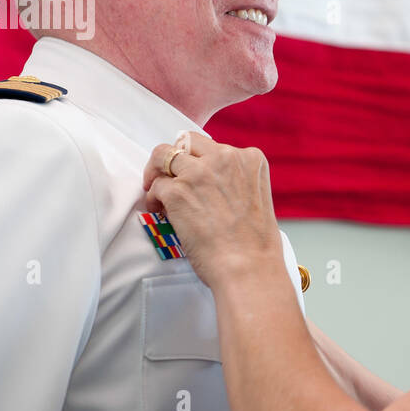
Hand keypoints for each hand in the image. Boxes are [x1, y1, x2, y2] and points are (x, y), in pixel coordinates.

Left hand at [142, 131, 281, 289]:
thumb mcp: (256, 197)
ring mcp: (199, 172)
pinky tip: (161, 213)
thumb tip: (208, 182)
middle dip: (175, 159)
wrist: (248, 268)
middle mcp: (225, 157)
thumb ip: (235, 179)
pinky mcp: (178, 191)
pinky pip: (155, 186)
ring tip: (158, 194)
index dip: (198, 161)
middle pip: (185, 141)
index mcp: (250, 158)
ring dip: (157, 174)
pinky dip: (153, 199)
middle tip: (168, 178)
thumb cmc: (254, 244)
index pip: (212, 145)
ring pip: (162, 155)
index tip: (194, 177)